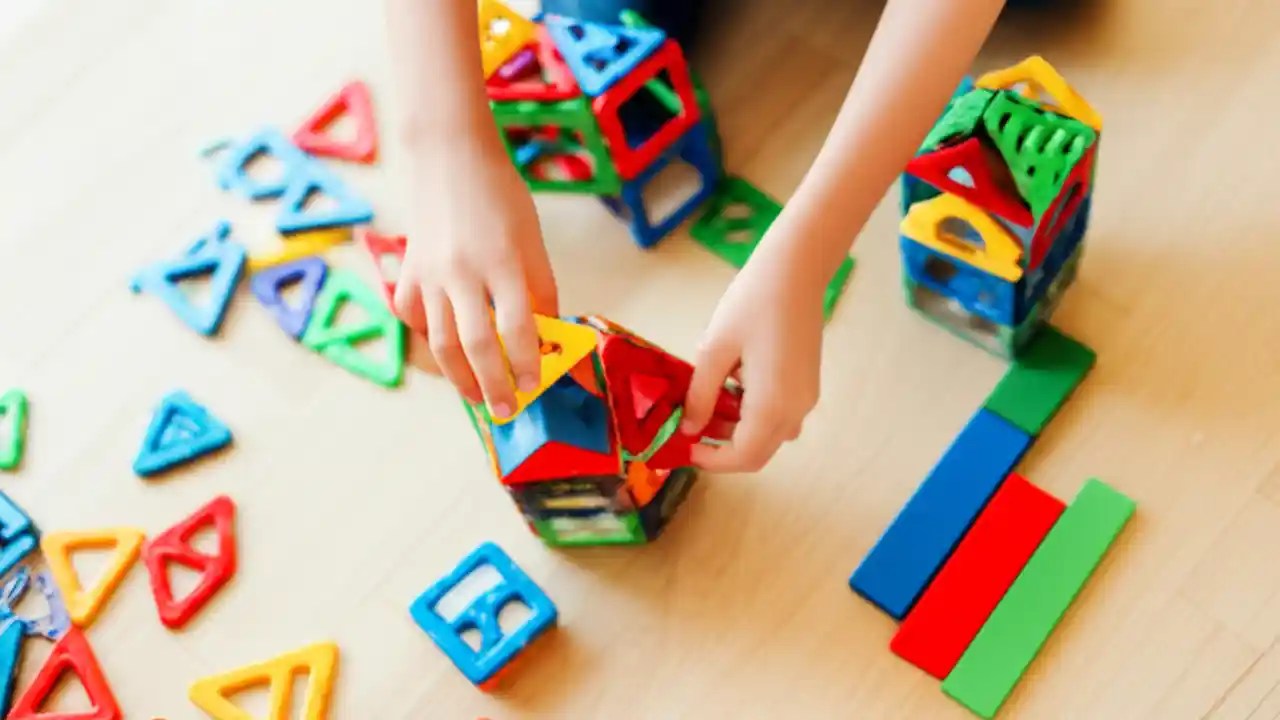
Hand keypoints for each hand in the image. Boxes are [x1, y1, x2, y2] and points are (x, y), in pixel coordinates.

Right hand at [394, 137, 557, 416]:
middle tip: (505, 410)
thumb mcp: (532, 241)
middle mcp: (462, 272)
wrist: (450, 158)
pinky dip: (431, 339)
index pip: (516, 327)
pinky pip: (416, 319)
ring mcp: (429, 274)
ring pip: (441, 343)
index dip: (526, 362)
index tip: (533, 384)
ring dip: (460, 378)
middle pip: (476, 345)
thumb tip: (543, 337)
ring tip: (476, 398)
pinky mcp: (407, 273)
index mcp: (502, 262)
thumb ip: (539, 290)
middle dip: (493, 386)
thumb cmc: (502, 198)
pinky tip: (447, 351)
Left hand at [681, 234, 826, 472]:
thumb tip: (689, 428)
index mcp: (772, 405)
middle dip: (722, 448)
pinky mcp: (807, 384)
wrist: (797, 269)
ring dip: (737, 430)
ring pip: (769, 434)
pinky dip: (752, 414)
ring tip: (705, 402)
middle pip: (758, 452)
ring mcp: (806, 397)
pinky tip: (731, 385)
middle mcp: (796, 409)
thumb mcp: (714, 350)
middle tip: (691, 428)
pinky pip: (779, 414)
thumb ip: (700, 395)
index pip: (743, 457)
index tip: (684, 446)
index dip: (711, 460)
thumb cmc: (751, 303)